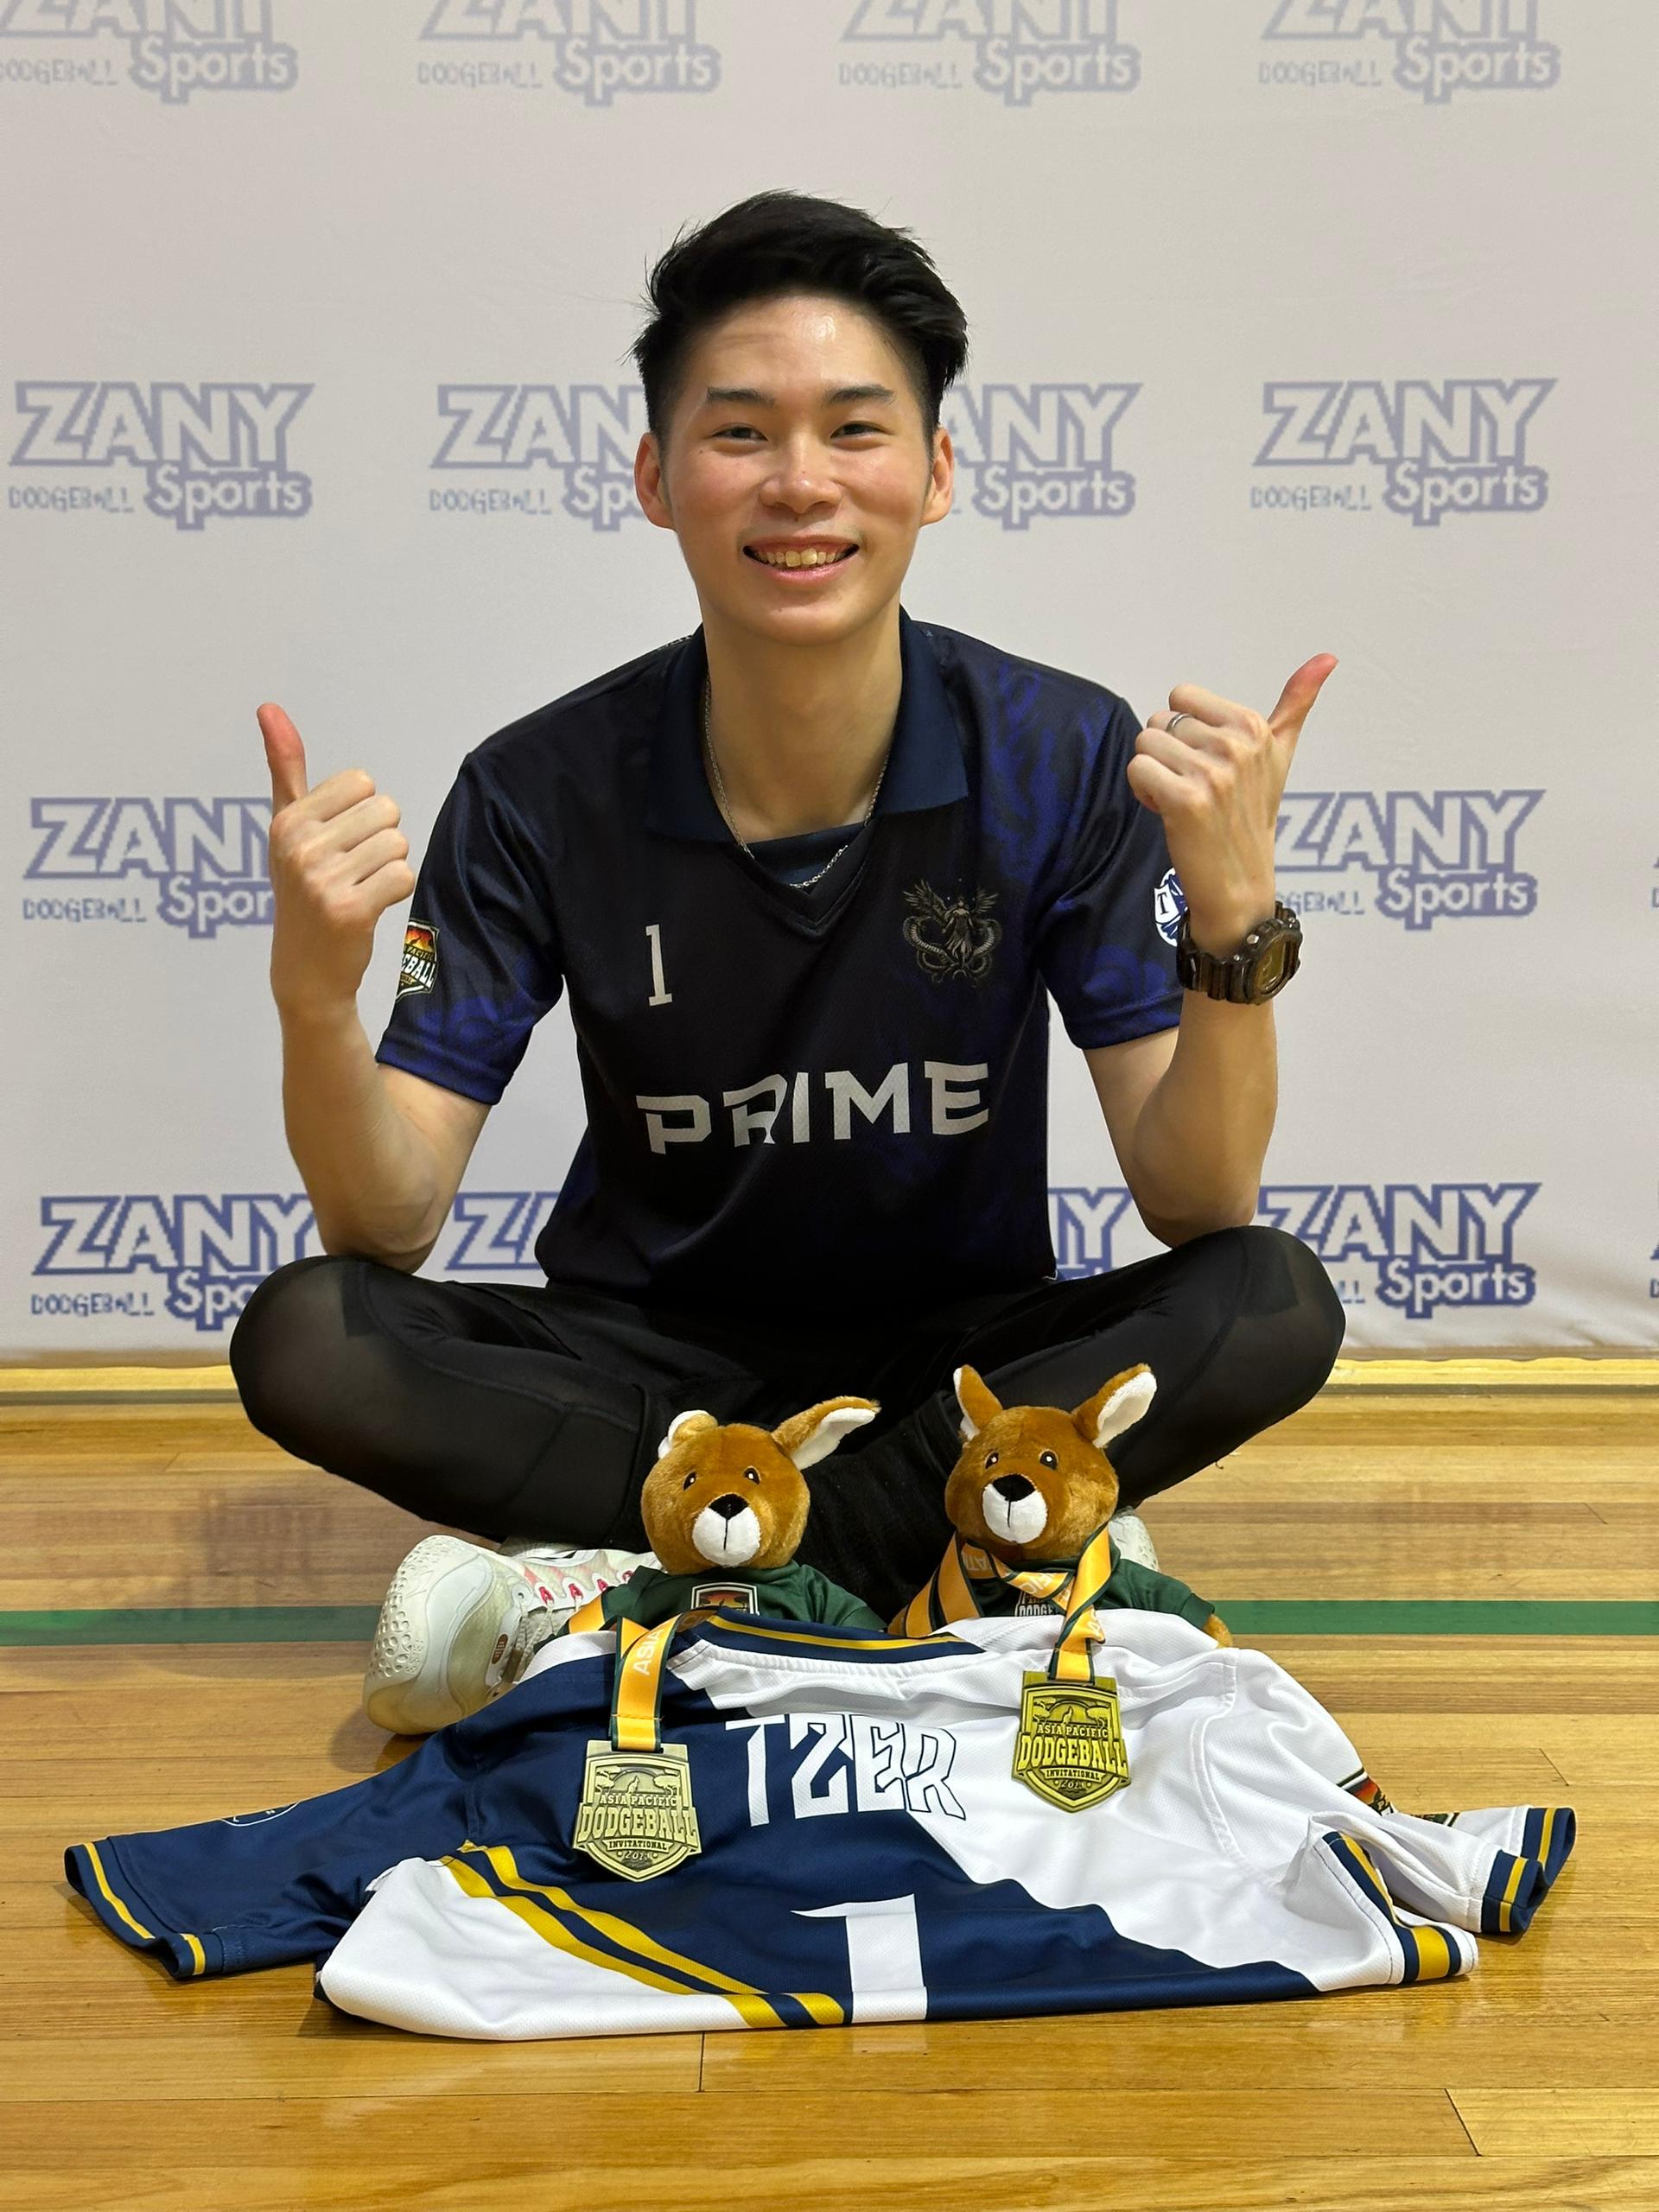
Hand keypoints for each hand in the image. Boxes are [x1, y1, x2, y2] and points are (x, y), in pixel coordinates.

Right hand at [258, 703, 415, 1019]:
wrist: (306, 972)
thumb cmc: (302, 891)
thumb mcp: (288, 827)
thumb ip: (285, 766)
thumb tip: (269, 707)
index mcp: (286, 821)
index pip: (362, 782)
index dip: (362, 813)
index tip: (339, 843)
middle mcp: (299, 847)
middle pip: (386, 809)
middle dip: (380, 839)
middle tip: (352, 871)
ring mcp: (322, 880)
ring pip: (398, 843)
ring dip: (390, 867)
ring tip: (360, 889)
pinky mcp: (350, 910)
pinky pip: (404, 875)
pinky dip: (397, 891)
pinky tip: (371, 908)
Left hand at [1126, 655, 1337, 954]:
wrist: (1240, 882)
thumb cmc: (1253, 815)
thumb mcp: (1279, 754)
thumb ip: (1297, 703)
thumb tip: (1328, 656)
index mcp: (1254, 725)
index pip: (1181, 697)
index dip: (1183, 731)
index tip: (1205, 762)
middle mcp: (1236, 745)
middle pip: (1159, 721)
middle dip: (1167, 754)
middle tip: (1194, 787)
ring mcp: (1212, 772)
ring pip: (1144, 743)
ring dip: (1152, 773)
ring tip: (1181, 799)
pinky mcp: (1186, 799)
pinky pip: (1137, 769)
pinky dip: (1142, 791)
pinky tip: (1167, 812)